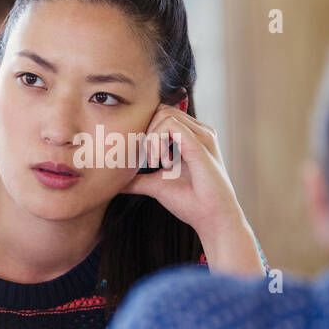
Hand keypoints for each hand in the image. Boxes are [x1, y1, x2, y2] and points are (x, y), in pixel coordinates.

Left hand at [119, 106, 260, 274]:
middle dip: (147, 131)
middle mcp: (200, 131)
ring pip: (164, 113)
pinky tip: (161, 163)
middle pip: (161, 110)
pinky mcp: (199, 143)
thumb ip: (138, 179)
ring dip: (151, 137)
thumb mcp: (158, 186)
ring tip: (156, 163)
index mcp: (193, 137)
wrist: (212, 219)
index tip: (146, 158)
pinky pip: (170, 124)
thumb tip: (116, 182)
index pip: (163, 115)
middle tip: (149, 160)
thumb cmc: (191, 203)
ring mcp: (202, 135)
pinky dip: (157, 140)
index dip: (147, 131)